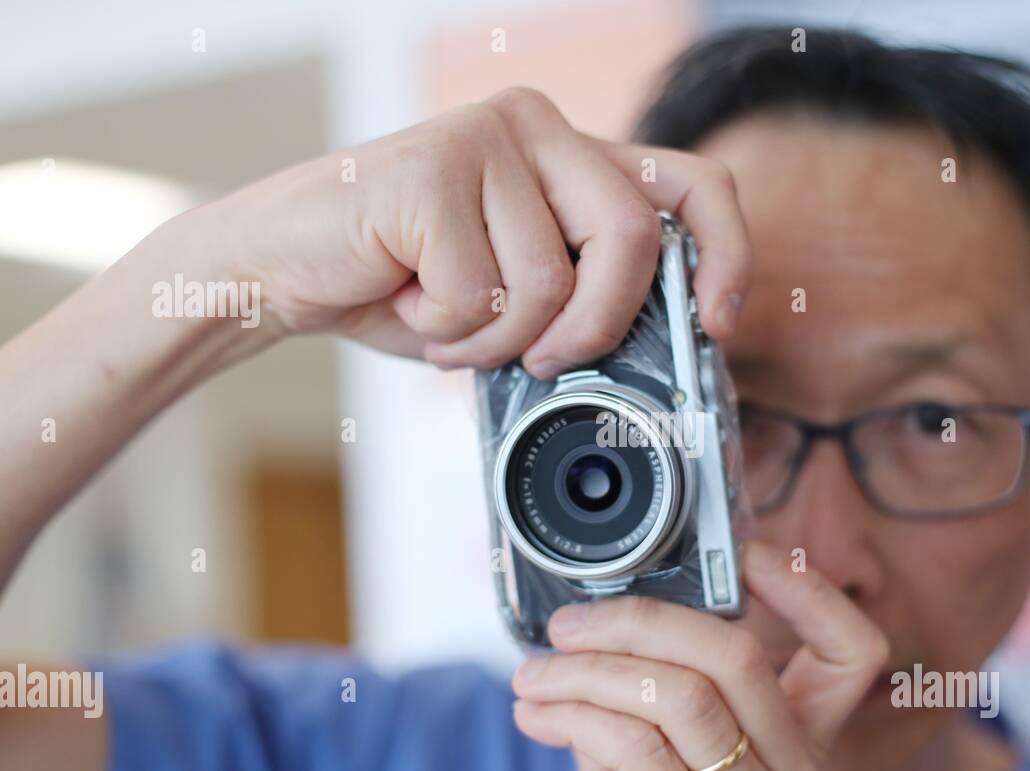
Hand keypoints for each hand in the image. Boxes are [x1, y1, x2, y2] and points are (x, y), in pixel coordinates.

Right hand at [194, 86, 750, 376]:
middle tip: (539, 361)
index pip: (693, 184)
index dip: (726, 255)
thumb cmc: (405, 285)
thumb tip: (663, 353)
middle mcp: (540, 129)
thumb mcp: (514, 294)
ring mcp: (486, 139)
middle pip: (627, 240)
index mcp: (574, 156)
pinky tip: (408, 303)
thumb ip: (580, 297)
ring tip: (445, 323)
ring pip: (547, 282)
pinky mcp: (433, 168)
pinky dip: (445, 332)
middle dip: (591, 329)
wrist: (282, 269)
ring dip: (494, 340)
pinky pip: (479, 292)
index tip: (717, 322)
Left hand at [510, 541, 888, 770]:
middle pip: (739, 657)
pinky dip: (571, 714)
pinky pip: (634, 745)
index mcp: (798, 752)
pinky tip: (536, 715)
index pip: (852, 656)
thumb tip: (602, 623)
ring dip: (587, 671)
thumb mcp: (660, 762)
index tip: (747, 553)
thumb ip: (650, 697)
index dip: (810, 591)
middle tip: (573, 625)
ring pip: (678, 696)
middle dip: (641, 621)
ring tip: (534, 676)